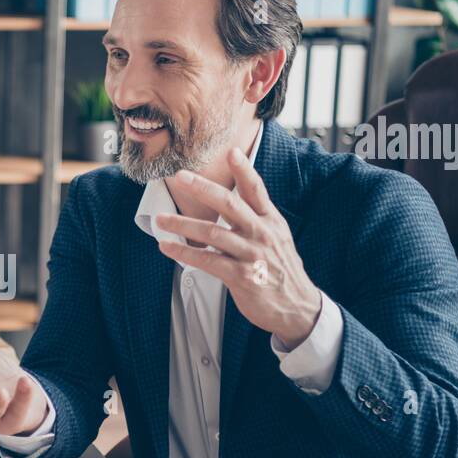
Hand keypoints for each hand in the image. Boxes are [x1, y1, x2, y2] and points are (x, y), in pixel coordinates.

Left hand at [155, 147, 321, 348]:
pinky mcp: (240, 276)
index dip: (244, 170)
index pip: (257, 190)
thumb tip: (238, 196)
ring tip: (160, 218)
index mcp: (271, 221)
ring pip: (212, 232)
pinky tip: (167, 247)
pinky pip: (207, 260)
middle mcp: (261, 233)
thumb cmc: (280, 270)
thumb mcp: (277, 237)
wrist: (296, 306)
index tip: (231, 151)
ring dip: (183, 224)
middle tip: (181, 176)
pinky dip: (184, 253)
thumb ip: (258, 216)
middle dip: (203, 188)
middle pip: (229, 204)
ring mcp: (251, 254)